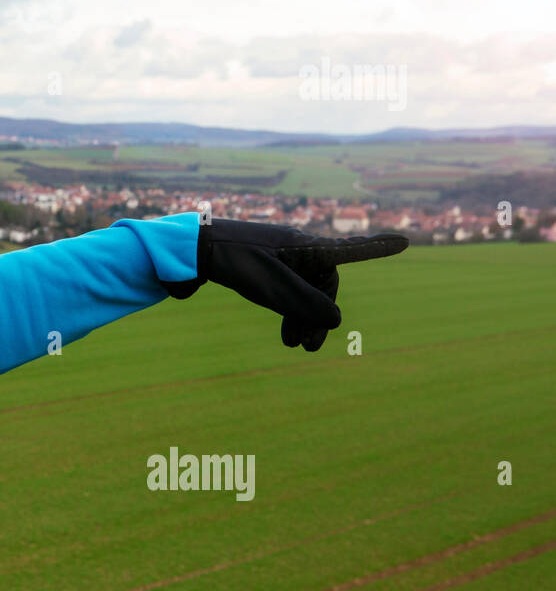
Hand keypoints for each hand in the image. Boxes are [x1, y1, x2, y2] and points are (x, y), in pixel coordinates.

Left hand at [157, 217, 408, 351]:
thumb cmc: (232, 262)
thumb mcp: (272, 287)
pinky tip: (284, 330)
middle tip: (307, 348)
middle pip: (321, 285)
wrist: (186, 250)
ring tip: (293, 346)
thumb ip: (305, 304)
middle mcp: (295, 248)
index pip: (348, 251)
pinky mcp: (257, 266)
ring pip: (301, 290)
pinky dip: (286, 310)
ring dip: (301, 318)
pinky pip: (284, 289)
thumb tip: (335, 321)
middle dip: (318, 316)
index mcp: (305, 246)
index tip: (404, 242)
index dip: (375, 248)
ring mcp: (276, 256)